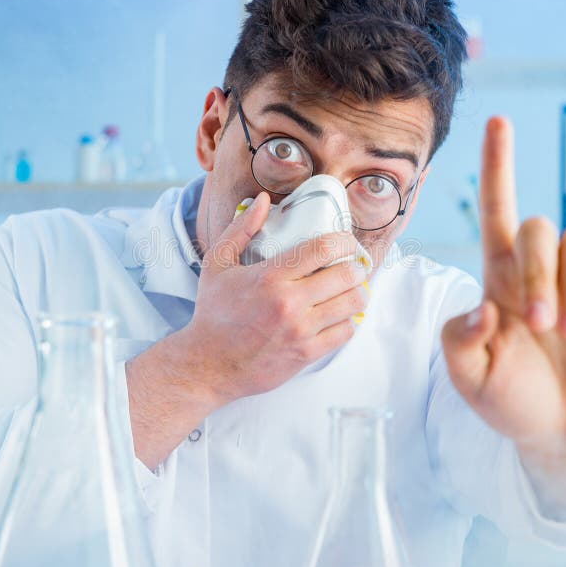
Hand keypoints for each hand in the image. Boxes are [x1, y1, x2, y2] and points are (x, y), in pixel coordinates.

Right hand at [178, 192, 368, 405]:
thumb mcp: (217, 264)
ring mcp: (300, 330)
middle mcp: (289, 302)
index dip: (344, 240)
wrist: (209, 365)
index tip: (345, 241)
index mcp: (270, 276)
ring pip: (353, 303)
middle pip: (348, 274)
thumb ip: (240, 229)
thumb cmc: (213, 313)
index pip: (324, 248)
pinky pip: (346, 331)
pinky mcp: (306, 353)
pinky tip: (337, 315)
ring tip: (349, 289)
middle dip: (355, 266)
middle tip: (351, 266)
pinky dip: (347, 321)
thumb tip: (263, 201)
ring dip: (356, 293)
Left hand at [441, 117, 565, 511]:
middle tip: (541, 325)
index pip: (497, 210)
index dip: (498, 166)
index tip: (498, 120)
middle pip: (538, 225)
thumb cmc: (510, 400)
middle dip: (538, 272)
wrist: (560, 431)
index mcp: (498, 277)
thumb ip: (459, 341)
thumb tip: (485, 309)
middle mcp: (539, 267)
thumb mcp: (469, 378)